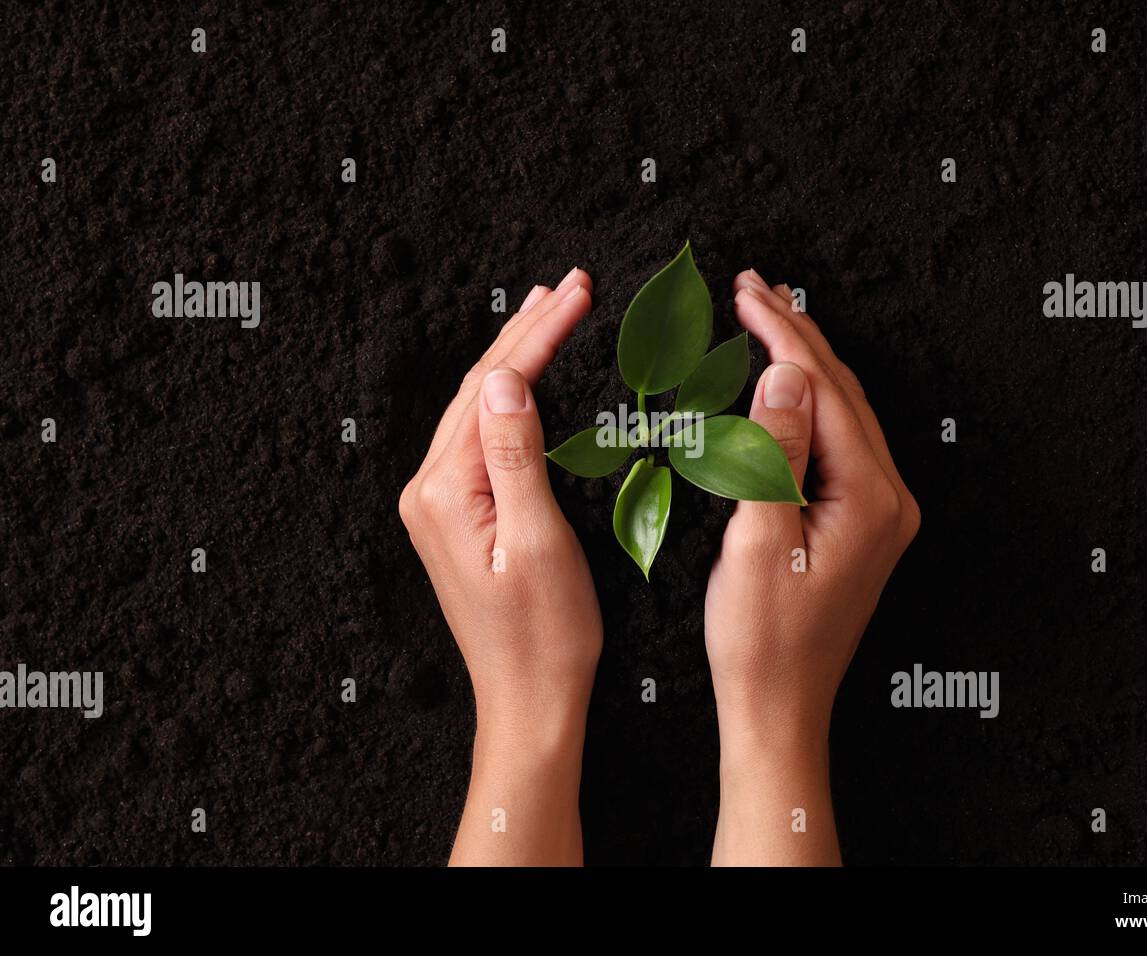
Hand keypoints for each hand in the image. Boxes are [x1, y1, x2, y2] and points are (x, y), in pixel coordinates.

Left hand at [399, 268, 600, 865]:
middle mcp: (430, 491)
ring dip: (516, 359)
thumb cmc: (544, 635)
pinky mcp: (457, 518)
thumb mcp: (538, 541)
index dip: (538, 335)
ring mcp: (439, 505)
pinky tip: (527, 381)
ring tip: (550, 312)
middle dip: (526, 333)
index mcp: (444, 492)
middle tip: (570, 285)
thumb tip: (502, 381)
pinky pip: (481, 440)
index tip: (577, 293)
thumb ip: (515, 456)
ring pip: (477, 410)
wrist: (529, 700)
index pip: (493, 389)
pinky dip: (509, 400)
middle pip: (477, 390)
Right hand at [705, 270, 919, 865]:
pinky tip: (785, 385)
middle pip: (843, 391)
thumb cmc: (760, 639)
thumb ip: (775, 453)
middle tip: (751, 286)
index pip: (823, 390)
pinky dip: (809, 402)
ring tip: (766, 315)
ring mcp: (881, 511)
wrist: (780, 705)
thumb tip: (784, 375)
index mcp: (869, 498)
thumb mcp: (756, 543)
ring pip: (845, 412)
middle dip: (795, 333)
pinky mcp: (864, 524)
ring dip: (804, 362)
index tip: (743, 292)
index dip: (781, 334)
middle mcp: (889, 498)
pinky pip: (840, 441)